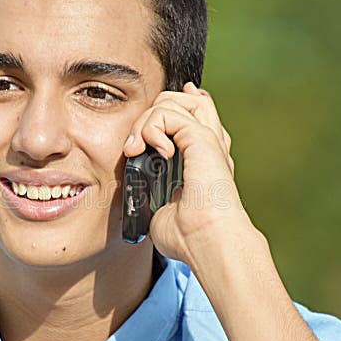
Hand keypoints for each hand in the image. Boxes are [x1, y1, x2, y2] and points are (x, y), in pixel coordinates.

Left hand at [123, 82, 257, 268]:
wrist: (207, 240)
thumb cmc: (188, 237)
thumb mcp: (163, 212)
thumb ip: (154, 196)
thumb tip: (142, 198)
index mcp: (202, 160)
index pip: (192, 116)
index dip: (173, 107)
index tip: (152, 119)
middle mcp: (207, 145)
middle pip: (181, 100)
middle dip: (149, 116)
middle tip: (133, 148)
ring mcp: (205, 139)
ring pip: (172, 100)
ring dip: (145, 121)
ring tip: (136, 149)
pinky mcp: (200, 137)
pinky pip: (167, 112)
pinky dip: (151, 127)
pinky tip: (151, 151)